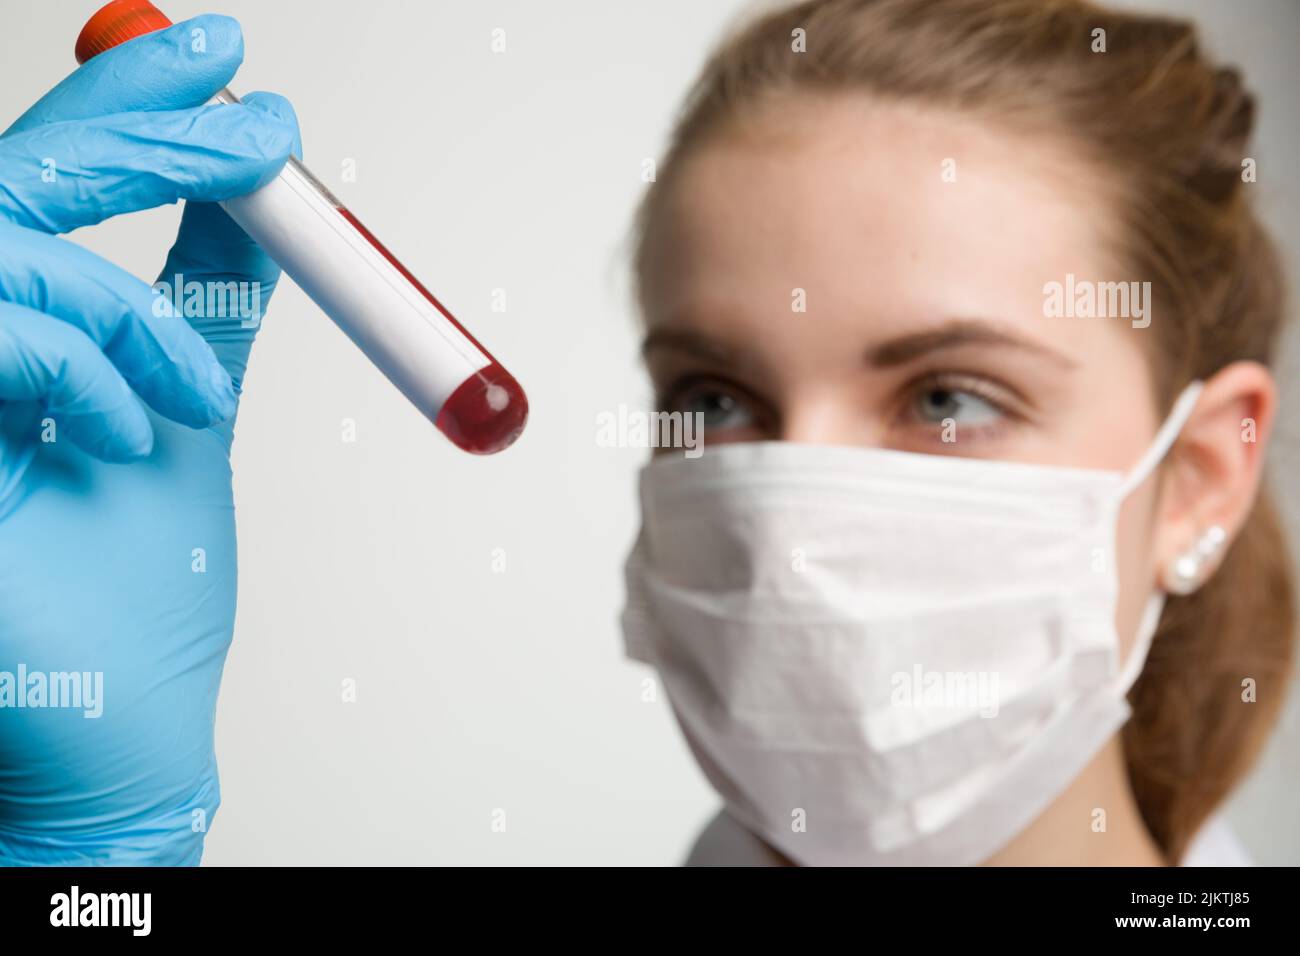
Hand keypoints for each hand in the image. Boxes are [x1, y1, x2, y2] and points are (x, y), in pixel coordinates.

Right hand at [0, 15, 298, 863]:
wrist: (114, 734)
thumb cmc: (137, 599)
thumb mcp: (182, 418)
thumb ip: (199, 310)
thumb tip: (257, 208)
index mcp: (4, 336)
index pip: (43, 180)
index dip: (125, 104)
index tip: (226, 59)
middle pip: (11, 179)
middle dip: (139, 133)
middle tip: (260, 128)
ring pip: (5, 245)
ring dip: (127, 307)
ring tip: (188, 399)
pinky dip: (84, 362)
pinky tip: (136, 437)